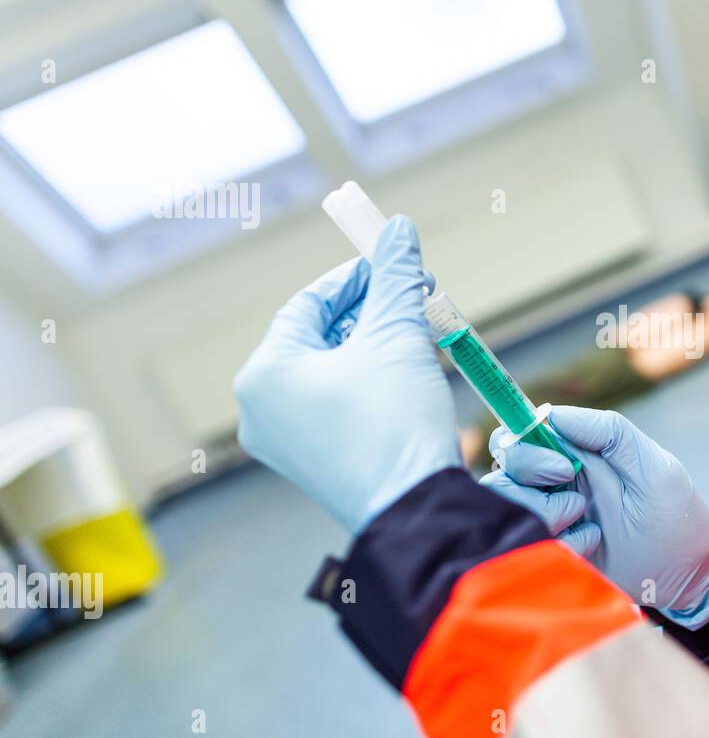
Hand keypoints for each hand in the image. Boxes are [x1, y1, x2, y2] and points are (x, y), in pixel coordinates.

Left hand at [234, 216, 460, 534]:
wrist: (415, 509)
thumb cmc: (396, 421)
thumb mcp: (398, 336)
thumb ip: (395, 277)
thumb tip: (399, 228)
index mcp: (264, 372)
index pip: (310, 304)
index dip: (358, 278)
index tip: (397, 264)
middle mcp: (260, 408)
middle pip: (318, 337)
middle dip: (371, 312)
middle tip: (416, 295)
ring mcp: (282, 442)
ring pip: (328, 371)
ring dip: (374, 346)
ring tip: (419, 332)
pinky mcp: (310, 465)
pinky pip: (332, 406)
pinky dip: (366, 382)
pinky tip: (405, 373)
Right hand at [480, 406, 708, 628]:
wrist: (692, 576)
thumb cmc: (677, 516)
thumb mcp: (653, 467)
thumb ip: (609, 433)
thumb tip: (552, 414)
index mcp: (573, 455)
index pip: (518, 436)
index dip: (522, 444)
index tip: (560, 467)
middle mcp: (553, 485)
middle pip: (503, 470)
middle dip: (531, 482)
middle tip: (577, 502)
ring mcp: (551, 521)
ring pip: (508, 508)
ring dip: (543, 515)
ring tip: (587, 526)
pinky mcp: (553, 555)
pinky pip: (526, 546)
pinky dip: (559, 546)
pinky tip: (591, 549)